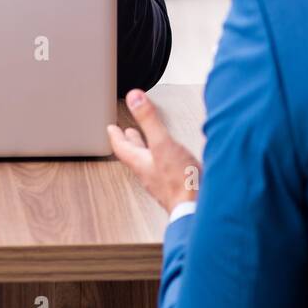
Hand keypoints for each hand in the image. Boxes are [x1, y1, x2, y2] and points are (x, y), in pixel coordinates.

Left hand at [108, 90, 201, 214]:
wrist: (197, 209)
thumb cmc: (180, 182)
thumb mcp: (162, 144)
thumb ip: (149, 120)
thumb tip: (134, 98)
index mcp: (142, 162)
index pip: (122, 148)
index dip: (116, 136)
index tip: (111, 128)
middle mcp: (150, 173)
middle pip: (135, 155)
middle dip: (131, 141)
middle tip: (126, 133)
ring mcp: (163, 182)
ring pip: (150, 162)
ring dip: (148, 150)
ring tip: (148, 142)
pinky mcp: (177, 187)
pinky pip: (165, 169)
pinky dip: (164, 159)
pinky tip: (173, 159)